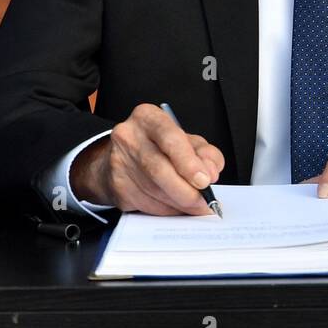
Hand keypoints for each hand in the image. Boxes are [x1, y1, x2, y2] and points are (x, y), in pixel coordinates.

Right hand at [69, 103, 224, 214]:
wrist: (122, 156)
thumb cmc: (159, 146)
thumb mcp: (186, 141)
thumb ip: (204, 153)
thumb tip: (211, 172)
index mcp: (148, 118)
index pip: (170, 139)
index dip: (189, 163)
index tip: (205, 180)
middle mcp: (129, 136)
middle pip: (159, 169)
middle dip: (186, 190)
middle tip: (204, 201)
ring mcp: (119, 161)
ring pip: (153, 191)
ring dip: (178, 203)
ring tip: (194, 205)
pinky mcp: (116, 185)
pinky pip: (145, 204)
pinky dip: (166, 209)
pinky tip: (175, 205)